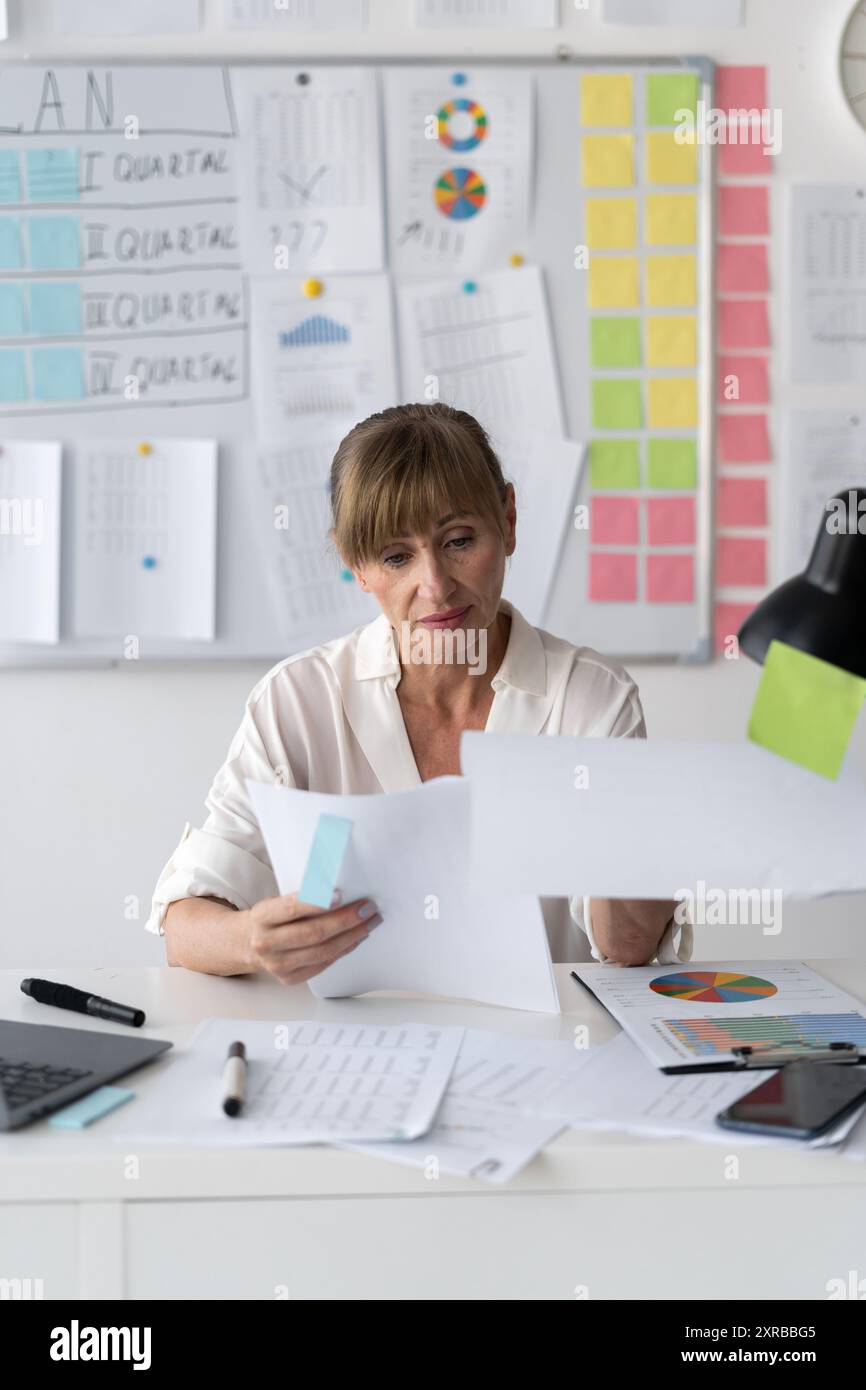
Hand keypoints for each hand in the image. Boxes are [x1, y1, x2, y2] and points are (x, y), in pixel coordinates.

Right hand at [245, 892, 381, 984]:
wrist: (251, 944)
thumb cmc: (272, 918)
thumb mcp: (277, 901)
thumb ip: (303, 897)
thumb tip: (339, 889)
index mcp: (262, 917)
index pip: (290, 909)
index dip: (316, 902)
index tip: (340, 894)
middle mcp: (266, 943)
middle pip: (313, 933)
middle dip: (346, 920)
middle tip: (368, 908)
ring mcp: (277, 965)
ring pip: (323, 951)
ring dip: (352, 936)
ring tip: (370, 922)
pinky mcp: (290, 978)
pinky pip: (324, 963)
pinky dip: (344, 949)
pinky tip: (356, 938)